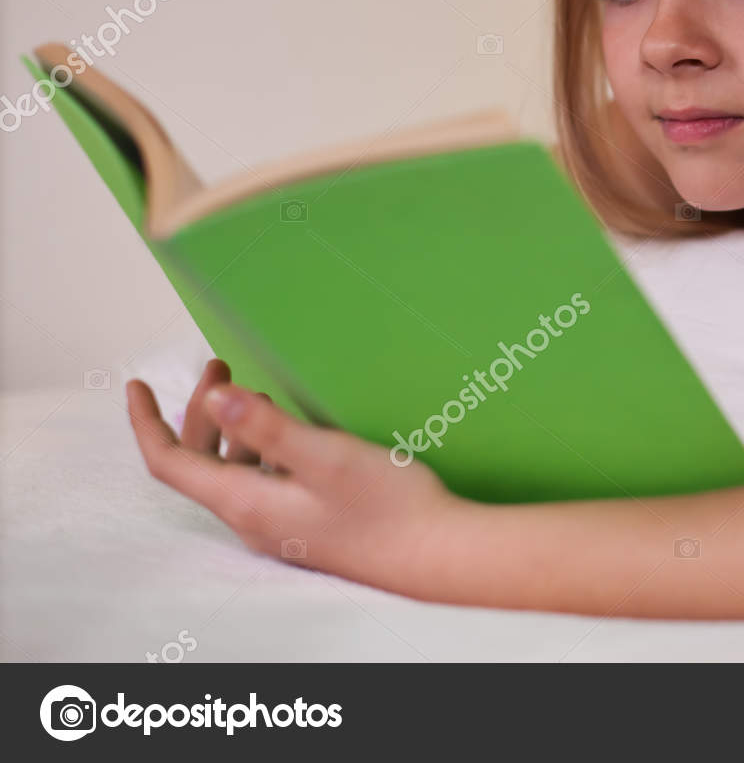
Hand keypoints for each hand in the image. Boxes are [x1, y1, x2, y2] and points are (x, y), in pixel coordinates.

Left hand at [127, 358, 461, 598]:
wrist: (434, 554)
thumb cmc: (386, 506)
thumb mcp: (326, 456)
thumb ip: (268, 427)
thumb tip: (214, 395)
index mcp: (246, 503)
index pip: (170, 463)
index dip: (146, 422)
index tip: (136, 384)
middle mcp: (253, 518)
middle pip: (200, 463)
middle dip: (200, 410)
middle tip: (221, 362)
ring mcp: (280, 523)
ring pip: (233, 470)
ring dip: (232, 426)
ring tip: (256, 388)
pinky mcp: (307, 521)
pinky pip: (263, 479)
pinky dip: (260, 445)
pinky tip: (288, 428)